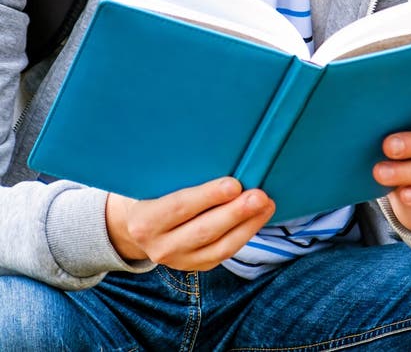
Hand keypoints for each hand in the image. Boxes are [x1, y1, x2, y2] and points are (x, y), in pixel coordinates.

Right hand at [105, 177, 274, 269]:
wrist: (136, 226)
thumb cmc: (151, 191)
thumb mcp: (151, 182)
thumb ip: (175, 173)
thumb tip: (214, 150)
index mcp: (144, 221)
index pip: (179, 207)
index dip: (207, 196)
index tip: (233, 184)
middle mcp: (160, 247)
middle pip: (203, 230)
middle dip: (235, 213)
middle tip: (259, 195)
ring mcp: (179, 261)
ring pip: (219, 247)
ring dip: (247, 225)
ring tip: (267, 203)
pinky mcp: (196, 266)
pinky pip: (224, 253)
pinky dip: (245, 234)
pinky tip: (259, 216)